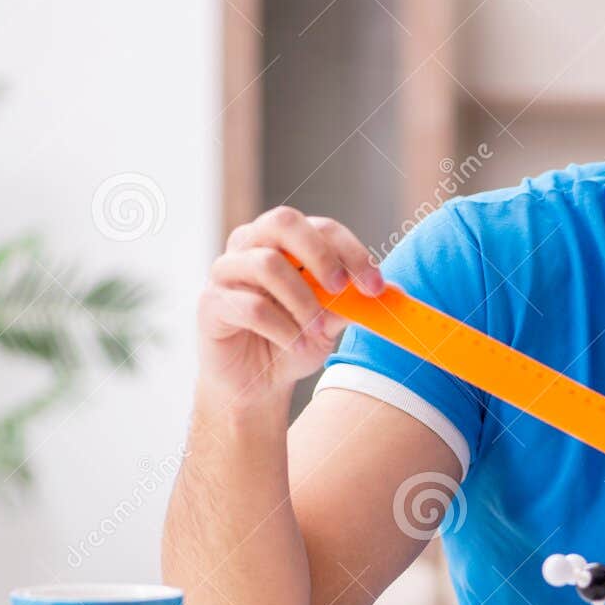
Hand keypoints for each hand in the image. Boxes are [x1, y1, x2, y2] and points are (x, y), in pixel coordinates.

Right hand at [196, 206, 383, 409]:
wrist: (256, 382)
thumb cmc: (293, 340)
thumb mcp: (330, 321)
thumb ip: (353, 303)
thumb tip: (393, 292)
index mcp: (285, 241)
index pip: (321, 227)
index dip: (352, 252)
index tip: (374, 286)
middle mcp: (251, 244)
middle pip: (283, 222)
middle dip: (321, 255)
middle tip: (341, 289)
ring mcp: (226, 271)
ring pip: (267, 264)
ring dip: (302, 301)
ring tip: (316, 330)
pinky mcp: (210, 302)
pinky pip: (251, 306)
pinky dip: (282, 329)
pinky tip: (294, 345)